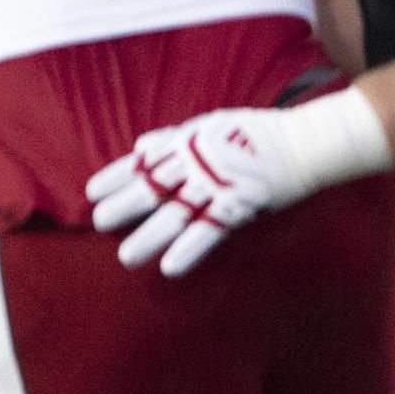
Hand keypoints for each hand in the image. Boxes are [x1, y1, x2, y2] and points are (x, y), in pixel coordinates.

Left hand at [87, 108, 315, 275]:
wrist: (302, 143)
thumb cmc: (252, 134)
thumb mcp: (210, 125)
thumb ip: (173, 139)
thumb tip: (141, 148)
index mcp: (187, 143)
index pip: (143, 161)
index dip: (116, 176)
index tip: (92, 191)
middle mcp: (197, 164)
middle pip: (153, 187)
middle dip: (124, 205)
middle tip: (99, 222)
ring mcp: (217, 186)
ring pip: (176, 214)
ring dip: (149, 237)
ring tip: (127, 257)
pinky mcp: (239, 206)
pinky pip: (210, 231)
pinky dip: (189, 250)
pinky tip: (170, 268)